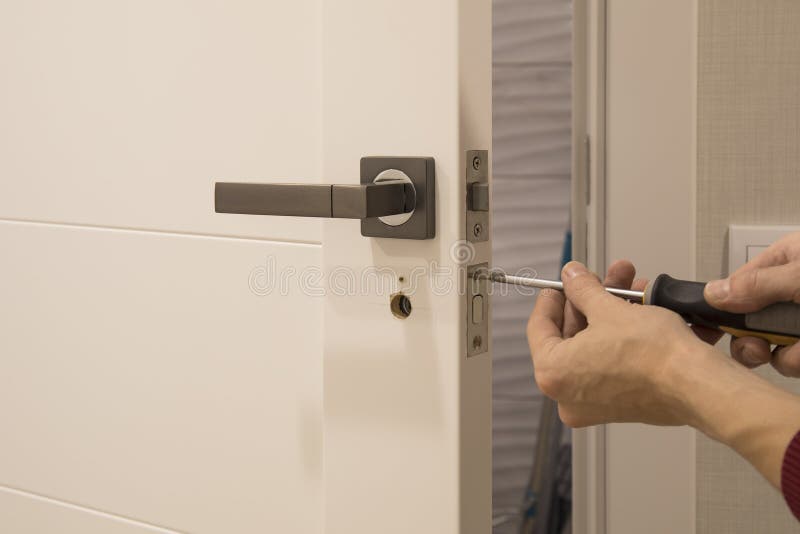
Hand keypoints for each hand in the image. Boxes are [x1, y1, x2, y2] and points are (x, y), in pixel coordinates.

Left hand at [527, 260, 727, 427]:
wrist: (698, 384)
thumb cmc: (654, 357)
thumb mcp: (609, 308)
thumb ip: (583, 289)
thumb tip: (572, 277)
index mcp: (552, 373)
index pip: (539, 326)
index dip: (553, 297)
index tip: (562, 283)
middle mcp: (569, 395)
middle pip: (570, 335)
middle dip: (592, 300)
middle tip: (604, 278)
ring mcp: (596, 403)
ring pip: (596, 345)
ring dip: (613, 311)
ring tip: (632, 286)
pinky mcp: (622, 404)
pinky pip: (614, 361)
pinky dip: (624, 335)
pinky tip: (642, 308)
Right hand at [704, 232, 799, 375]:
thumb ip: (759, 284)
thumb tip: (713, 293)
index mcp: (785, 260)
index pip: (736, 284)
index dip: (723, 308)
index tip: (709, 329)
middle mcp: (790, 289)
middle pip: (747, 320)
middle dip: (751, 341)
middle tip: (762, 347)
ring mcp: (799, 319)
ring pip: (769, 345)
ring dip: (782, 355)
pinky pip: (791, 359)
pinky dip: (799, 360)